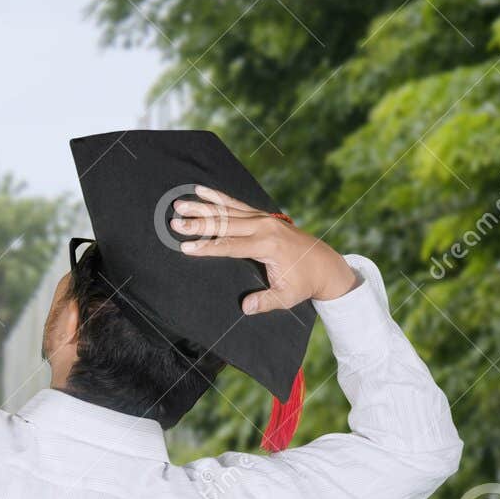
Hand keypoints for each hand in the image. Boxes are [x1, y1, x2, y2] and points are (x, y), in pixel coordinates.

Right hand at [172, 184, 357, 311]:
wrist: (324, 264)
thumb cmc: (304, 282)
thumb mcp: (287, 297)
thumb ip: (265, 301)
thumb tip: (246, 308)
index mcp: (268, 245)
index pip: (231, 246)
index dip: (207, 248)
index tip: (186, 247)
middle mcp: (264, 227)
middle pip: (225, 225)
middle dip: (198, 224)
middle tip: (175, 223)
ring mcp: (264, 218)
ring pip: (227, 211)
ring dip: (202, 208)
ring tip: (179, 204)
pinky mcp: (263, 216)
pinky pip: (237, 205)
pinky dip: (218, 197)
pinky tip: (202, 190)